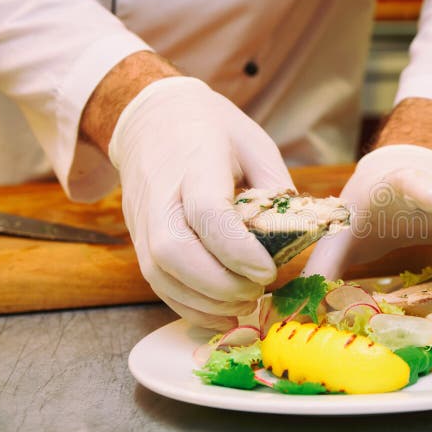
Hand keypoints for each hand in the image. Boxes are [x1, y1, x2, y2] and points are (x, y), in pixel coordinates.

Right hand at [108, 77, 294, 329]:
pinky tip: (219, 313)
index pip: (207, 211)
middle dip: (219, 284)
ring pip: (160, 272)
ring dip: (204, 302)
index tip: (268, 271)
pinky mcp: (138, 237)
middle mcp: (160, 193)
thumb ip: (274, 187)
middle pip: (174, 250)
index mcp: (195, 162)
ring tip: (242, 307)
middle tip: (257, 292)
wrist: (150, 118)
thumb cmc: (212, 130)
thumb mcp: (254, 143)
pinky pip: (155, 281)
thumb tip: (293, 236)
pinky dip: (187, 305)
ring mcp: (143, 218)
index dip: (237, 249)